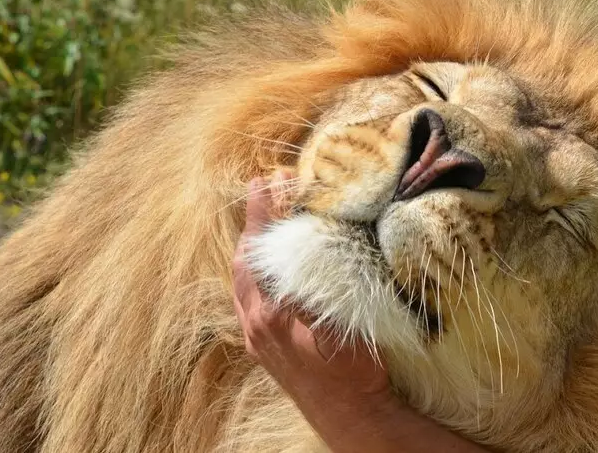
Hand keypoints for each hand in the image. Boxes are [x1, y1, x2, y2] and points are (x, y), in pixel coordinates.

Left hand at [232, 171, 398, 442]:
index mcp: (273, 314)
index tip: (262, 181)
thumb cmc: (354, 372)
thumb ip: (319, 293)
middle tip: (262, 192)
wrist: (351, 416)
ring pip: (243, 283)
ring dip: (252, 250)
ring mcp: (257, 338)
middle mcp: (257, 324)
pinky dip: (256, 274)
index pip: (259, 251)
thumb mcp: (341, 326)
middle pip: (243, 264)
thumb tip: (311, 253)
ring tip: (265, 223)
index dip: (260, 214)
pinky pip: (249, 300)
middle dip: (251, 226)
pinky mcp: (263, 349)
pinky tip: (273, 270)